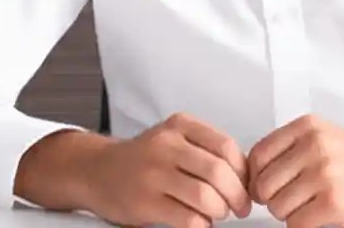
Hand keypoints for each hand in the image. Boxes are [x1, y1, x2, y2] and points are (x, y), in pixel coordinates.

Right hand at [82, 112, 251, 227]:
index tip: (246, 184)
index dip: (243, 171)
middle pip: (218, 172)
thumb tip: (246, 176)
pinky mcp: (144, 203)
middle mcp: (165, 145)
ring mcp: (153, 174)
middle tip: (241, 207)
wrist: (96, 170)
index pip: (226, 146)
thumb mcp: (173, 139)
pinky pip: (188, 219)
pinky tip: (199, 222)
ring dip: (220, 211)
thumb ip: (205, 149)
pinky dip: (202, 224)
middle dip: (237, 195)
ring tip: (217, 214)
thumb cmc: (144, 159)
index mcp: (179, 126)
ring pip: (205, 197)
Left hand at [247, 115, 343, 227]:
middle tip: (295, 201)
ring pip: (278, 208)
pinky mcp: (333, 202)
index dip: (258, 178)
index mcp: (308, 127)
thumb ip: (292, 150)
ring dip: (292, 215)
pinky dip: (305, 227)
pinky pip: (296, 224)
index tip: (268, 187)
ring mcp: (323, 174)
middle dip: (275, 200)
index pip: (257, 155)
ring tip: (314, 207)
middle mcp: (313, 146)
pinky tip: (322, 217)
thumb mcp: (327, 138)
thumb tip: (254, 173)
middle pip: (263, 185)